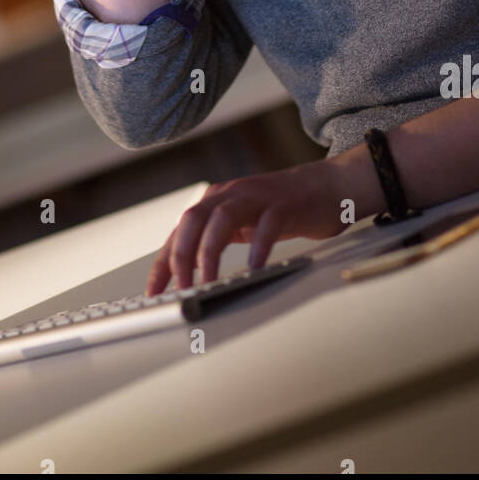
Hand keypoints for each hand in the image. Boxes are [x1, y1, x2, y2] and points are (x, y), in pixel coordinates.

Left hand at [144, 160, 347, 294]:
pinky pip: (267, 223)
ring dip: (211, 251)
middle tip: (180, 288)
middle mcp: (231, 194)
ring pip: (223, 218)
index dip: (163, 262)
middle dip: (182, 255)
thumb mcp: (239, 223)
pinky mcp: (284, 204)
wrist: (324, 187)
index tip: (154, 292)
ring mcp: (257, 197)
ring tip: (208, 283)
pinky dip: (258, 245)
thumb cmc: (279, 209)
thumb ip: (213, 241)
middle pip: (194, 219)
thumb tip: (185, 274)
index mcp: (215, 200)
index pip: (179, 231)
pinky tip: (254, 267)